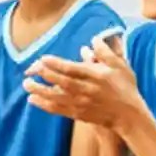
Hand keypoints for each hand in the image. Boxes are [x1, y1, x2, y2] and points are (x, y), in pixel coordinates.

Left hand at [22, 36, 145, 131]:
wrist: (129, 116)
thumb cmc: (126, 88)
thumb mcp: (120, 66)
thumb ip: (106, 52)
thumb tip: (94, 39)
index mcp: (96, 76)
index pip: (72, 69)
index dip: (56, 64)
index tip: (43, 58)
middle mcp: (87, 90)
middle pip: (62, 82)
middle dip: (45, 75)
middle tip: (31, 69)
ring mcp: (81, 103)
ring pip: (57, 97)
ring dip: (40, 91)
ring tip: (26, 84)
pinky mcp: (78, 114)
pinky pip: (58, 110)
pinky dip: (44, 105)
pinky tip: (33, 100)